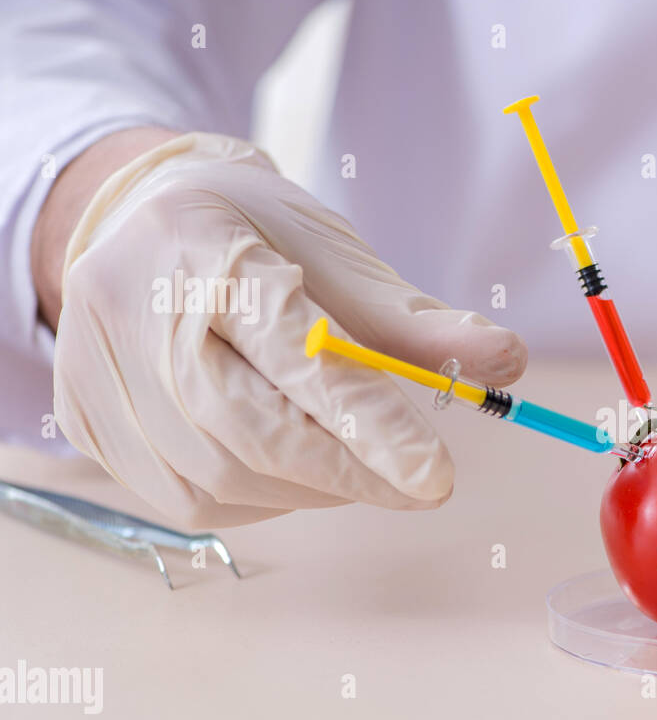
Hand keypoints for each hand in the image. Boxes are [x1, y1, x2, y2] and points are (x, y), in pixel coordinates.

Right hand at [50, 132, 525, 526]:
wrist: (138, 220)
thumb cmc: (253, 236)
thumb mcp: (334, 255)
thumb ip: (414, 321)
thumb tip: (508, 361)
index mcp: (204, 250)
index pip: (293, 351)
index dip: (367, 423)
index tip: (436, 478)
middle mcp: (131, 311)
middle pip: (245, 428)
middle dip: (349, 470)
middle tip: (420, 486)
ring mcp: (97, 373)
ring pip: (216, 478)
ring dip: (307, 488)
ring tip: (352, 463)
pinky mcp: (86, 423)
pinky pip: (186, 499)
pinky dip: (259, 499)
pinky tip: (290, 469)